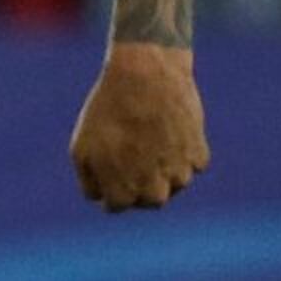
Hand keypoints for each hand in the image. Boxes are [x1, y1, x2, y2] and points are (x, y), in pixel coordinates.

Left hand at [70, 42, 209, 210]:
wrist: (144, 76)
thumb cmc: (107, 111)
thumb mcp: (81, 147)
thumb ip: (90, 181)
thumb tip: (100, 199)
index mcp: (124, 192)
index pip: (118, 205)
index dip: (109, 183)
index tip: (107, 162)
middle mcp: (156, 191)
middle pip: (148, 200)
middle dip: (137, 181)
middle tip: (129, 150)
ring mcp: (180, 175)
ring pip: (172, 184)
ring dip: (160, 167)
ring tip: (146, 135)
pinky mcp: (199, 156)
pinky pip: (190, 164)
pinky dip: (180, 151)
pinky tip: (167, 129)